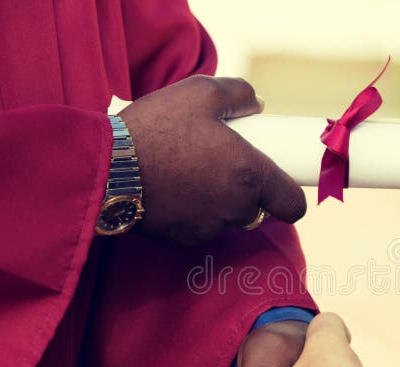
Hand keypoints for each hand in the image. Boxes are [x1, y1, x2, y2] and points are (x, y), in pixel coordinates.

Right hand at [118, 75, 305, 244]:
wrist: (106, 168)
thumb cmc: (156, 128)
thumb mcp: (199, 93)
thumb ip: (238, 94)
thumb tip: (258, 104)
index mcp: (249, 175)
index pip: (292, 205)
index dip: (289, 195)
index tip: (276, 180)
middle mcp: (236, 208)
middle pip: (259, 209)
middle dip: (247, 190)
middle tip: (222, 164)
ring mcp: (210, 228)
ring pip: (229, 218)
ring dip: (221, 201)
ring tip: (190, 172)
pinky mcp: (184, 240)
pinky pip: (202, 227)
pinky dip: (195, 213)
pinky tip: (172, 189)